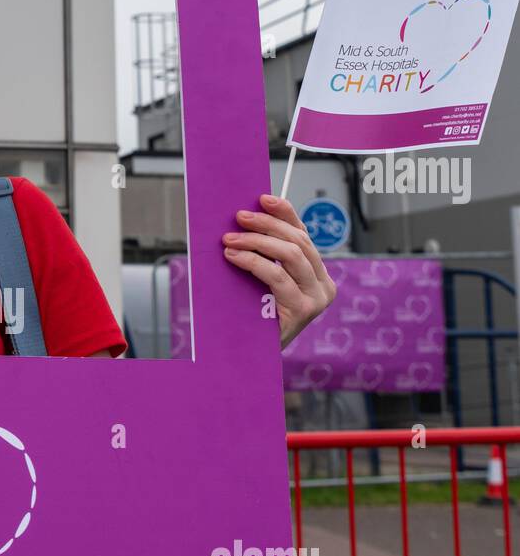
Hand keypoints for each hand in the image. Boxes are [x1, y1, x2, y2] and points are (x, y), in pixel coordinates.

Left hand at [222, 194, 335, 348]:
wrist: (252, 357)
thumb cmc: (256, 317)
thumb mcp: (264, 283)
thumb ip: (266, 258)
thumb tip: (246, 222)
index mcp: (318, 275)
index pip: (304, 235)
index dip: (286, 214)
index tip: (264, 198)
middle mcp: (324, 285)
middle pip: (298, 242)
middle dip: (267, 225)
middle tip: (239, 217)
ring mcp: (317, 299)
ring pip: (291, 255)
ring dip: (257, 241)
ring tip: (231, 239)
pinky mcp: (303, 310)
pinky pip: (277, 276)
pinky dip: (253, 262)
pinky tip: (234, 256)